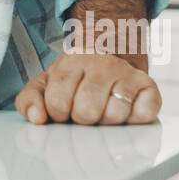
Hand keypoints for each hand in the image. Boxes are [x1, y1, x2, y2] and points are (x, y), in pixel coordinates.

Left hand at [15, 52, 160, 124]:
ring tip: (103, 112)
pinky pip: (144, 114)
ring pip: (114, 116)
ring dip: (106, 123)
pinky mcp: (149, 87)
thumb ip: (29, 100)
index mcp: (72, 62)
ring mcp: (127, 74)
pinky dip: (135, 120)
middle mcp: (102, 64)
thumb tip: (36, 118)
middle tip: (84, 112)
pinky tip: (125, 112)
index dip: (58, 114)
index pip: (58, 102)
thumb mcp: (45, 85)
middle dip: (82, 120)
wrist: (107, 56)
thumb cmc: (73, 81)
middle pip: (87, 111)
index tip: (62, 110)